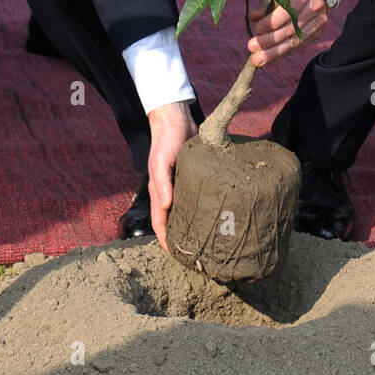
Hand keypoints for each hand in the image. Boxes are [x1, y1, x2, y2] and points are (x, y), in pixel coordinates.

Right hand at [146, 100, 197, 250]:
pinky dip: (203, 208)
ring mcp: (182, 185)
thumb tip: (166, 206)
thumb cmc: (165, 140)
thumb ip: (162, 182)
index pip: (160, 221)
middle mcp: (170, 191)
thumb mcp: (162, 160)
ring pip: (187, 210)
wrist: (177, 120)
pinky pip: (198, 197)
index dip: (165, 239)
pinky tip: (215, 214)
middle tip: (194, 253)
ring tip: (207, 240)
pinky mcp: (195, 177)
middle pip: (174, 220)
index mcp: (159, 191)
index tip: (174, 254)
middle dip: (180, 237)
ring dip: (193, 225)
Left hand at [246, 0, 328, 67]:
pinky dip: (281, 54)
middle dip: (270, 41)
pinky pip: (298, 46)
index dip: (272, 22)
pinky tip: (268, 61)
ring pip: (295, 41)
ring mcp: (319, 22)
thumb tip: (252, 17)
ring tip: (258, 60)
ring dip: (274, 52)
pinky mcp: (317, 33)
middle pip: (292, 29)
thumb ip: (265, 4)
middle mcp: (316, 7)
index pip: (289, 11)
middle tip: (252, 47)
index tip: (257, 29)